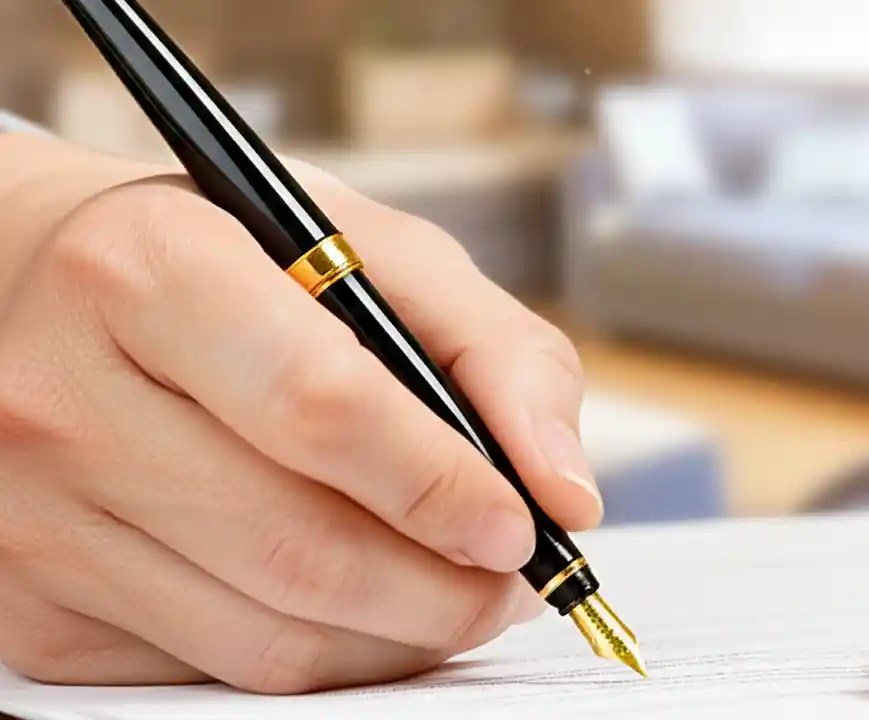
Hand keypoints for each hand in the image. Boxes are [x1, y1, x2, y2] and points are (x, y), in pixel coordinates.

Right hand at [0, 133, 602, 693]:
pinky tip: (353, 602)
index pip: (319, 407)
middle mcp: (61, 398)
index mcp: (148, 269)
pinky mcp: (34, 611)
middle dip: (444, 590)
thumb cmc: (225, 257)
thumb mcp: (369, 248)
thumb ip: (493, 350)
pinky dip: (319, 653)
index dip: (441, 484)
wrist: (34, 291)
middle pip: (300, 549)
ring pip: (265, 640)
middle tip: (510, 580)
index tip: (520, 525)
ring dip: (396, 637)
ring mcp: (35, 519)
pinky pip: (215, 671)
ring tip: (453, 591)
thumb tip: (566, 491)